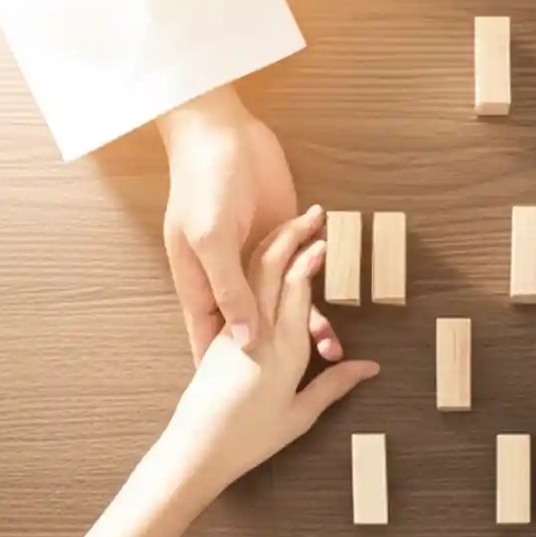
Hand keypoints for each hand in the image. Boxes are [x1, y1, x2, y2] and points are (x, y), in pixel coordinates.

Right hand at [156, 85, 340, 363]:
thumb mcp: (212, 241)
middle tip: (295, 387)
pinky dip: (315, 289)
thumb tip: (246, 339)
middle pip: (248, 327)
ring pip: (279, 303)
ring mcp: (253, 256)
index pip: (209, 336)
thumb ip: (230, 289)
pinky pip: (300, 271)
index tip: (235, 406)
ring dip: (302, 325)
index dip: (221, 368)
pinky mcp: (280, 235)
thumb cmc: (204, 183)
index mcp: (200, 281)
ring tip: (333, 353)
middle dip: (269, 358)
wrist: (222, 131)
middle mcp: (226, 275)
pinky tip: (335, 309)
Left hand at [167, 205, 380, 488]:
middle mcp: (258, 330)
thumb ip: (335, 385)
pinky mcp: (219, 335)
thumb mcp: (300, 415)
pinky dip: (255, 270)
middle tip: (314, 215)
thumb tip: (370, 367)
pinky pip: (238, 293)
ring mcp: (235, 329)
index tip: (326, 238)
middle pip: (273, 270)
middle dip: (293, 238)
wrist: (196, 448)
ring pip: (253, 276)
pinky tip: (263, 260)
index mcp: (283, 348)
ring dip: (273, 247)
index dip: (311, 257)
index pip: (297, 287)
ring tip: (292, 225)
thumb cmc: (251, 437)